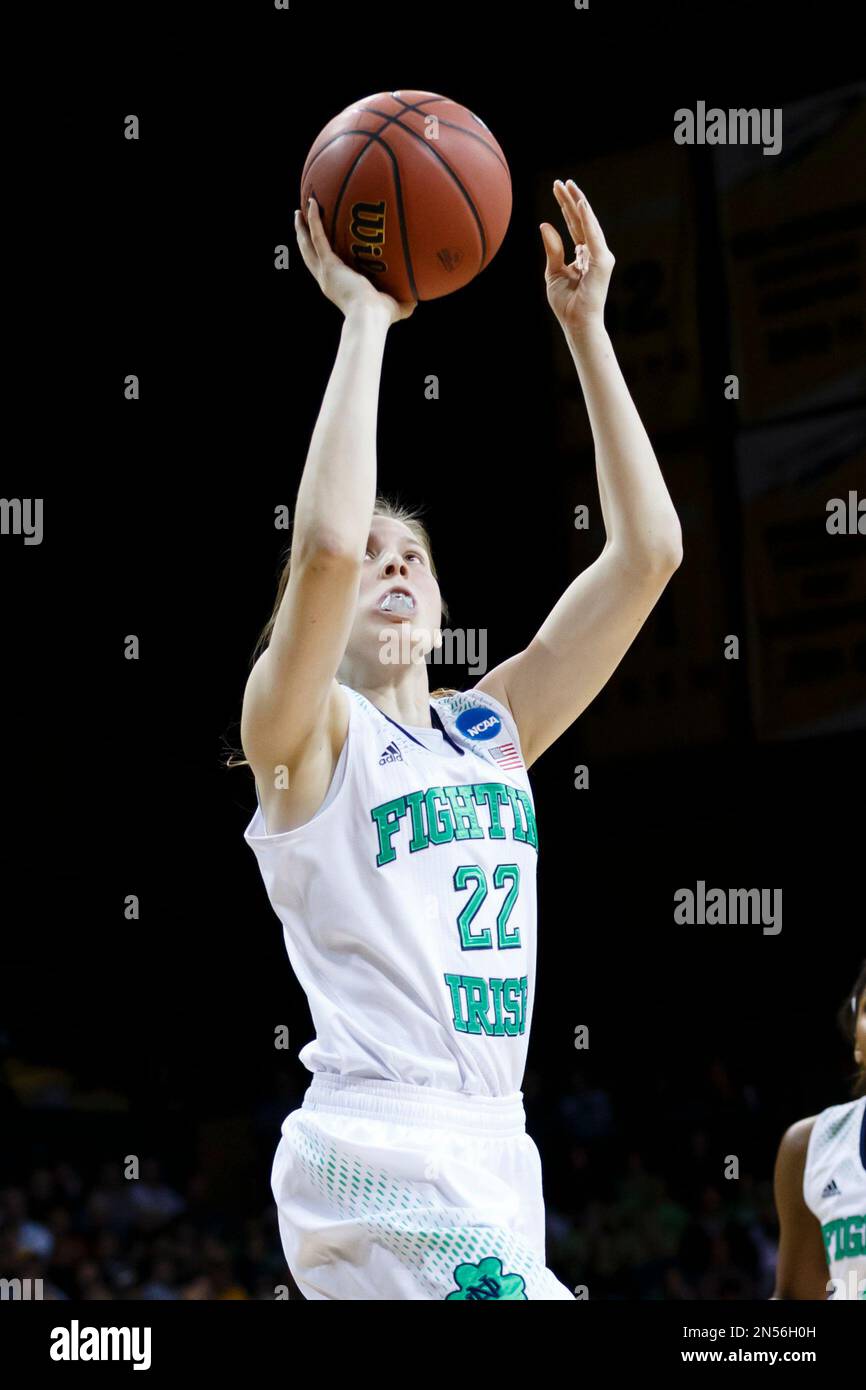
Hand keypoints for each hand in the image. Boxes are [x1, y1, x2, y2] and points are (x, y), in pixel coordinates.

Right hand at [295, 199, 416, 324]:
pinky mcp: (329, 264)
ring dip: (302, 227)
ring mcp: (326, 271)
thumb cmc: (382, 318)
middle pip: (309, 254)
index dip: (321, 256)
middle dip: (304, 238)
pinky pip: (318, 237)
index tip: (320, 245)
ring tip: (299, 210)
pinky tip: (311, 203)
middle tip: (300, 222)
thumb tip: (419, 296)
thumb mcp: (395, 306)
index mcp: (338, 287)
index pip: (326, 268)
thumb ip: (404, 299)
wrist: (370, 318)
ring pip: (308, 244)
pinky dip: (314, 220)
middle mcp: (327, 280)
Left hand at [540, 181, 613, 333]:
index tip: (557, 189)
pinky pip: (593, 235)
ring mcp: (600, 255)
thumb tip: (545, 224)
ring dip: (578, 203)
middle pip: (581, 220)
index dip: (566, 207)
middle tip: (561, 181)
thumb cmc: (566, 304)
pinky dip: (587, 219)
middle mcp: (594, 252)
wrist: (577, 323)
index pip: (574, 225)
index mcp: (584, 254)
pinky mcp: (602, 261)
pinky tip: (579, 203)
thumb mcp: (553, 272)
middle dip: (571, 199)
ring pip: (587, 223)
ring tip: (568, 186)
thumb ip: (552, 249)